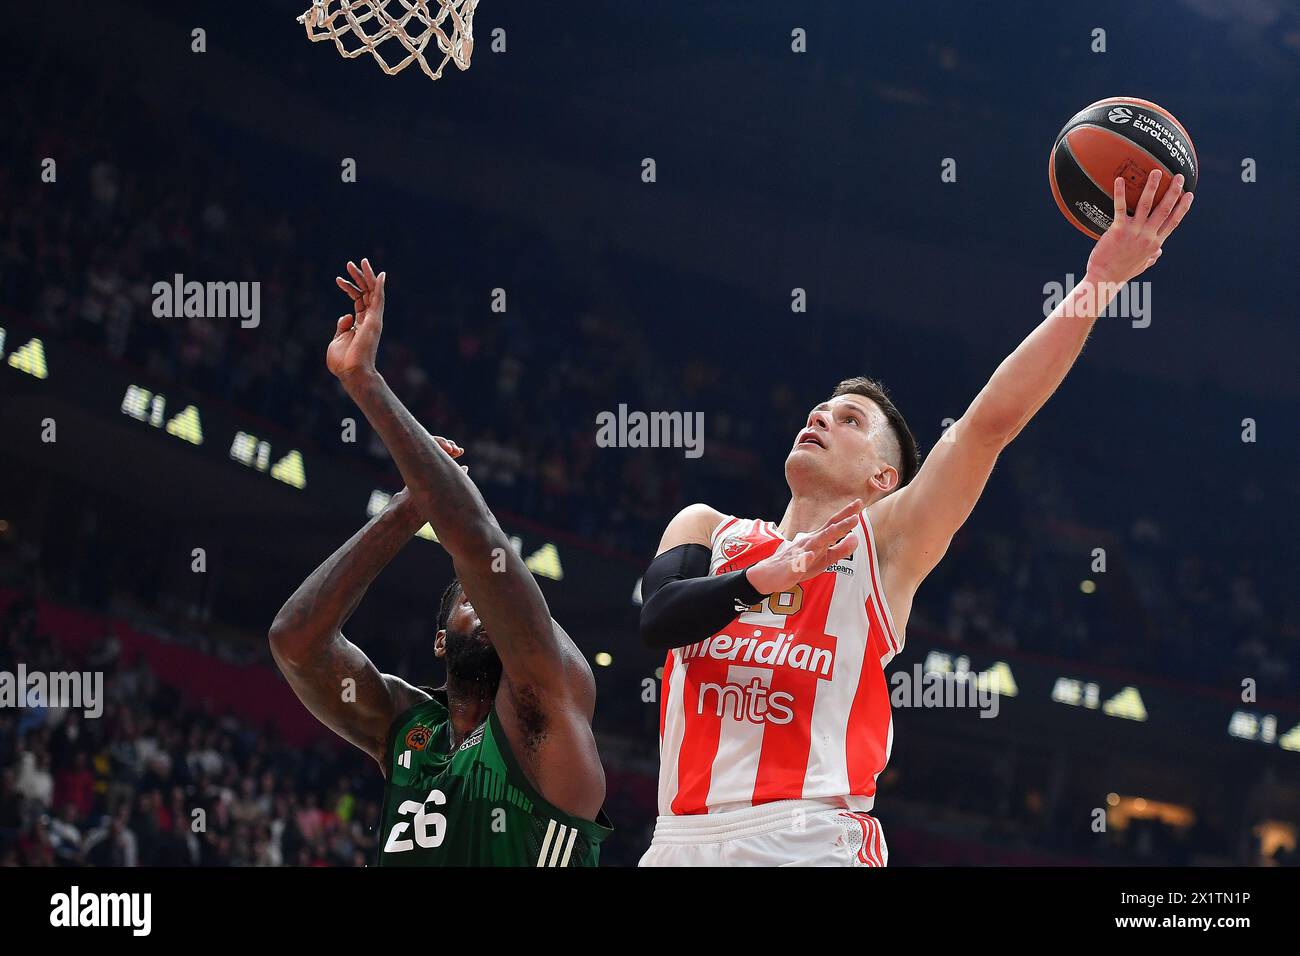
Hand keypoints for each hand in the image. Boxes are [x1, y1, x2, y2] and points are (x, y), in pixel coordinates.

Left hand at [328, 258, 385, 387]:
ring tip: (360, 261)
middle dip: (358, 277)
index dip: (349, 288)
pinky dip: (380, 287)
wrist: (352, 372)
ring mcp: (373, 320)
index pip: (358, 301)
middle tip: (349, 264)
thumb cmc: (343, 362)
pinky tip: (380, 275)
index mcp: (360, 325)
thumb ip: (341, 327)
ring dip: (367, 276)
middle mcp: (369, 320)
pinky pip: (378, 301)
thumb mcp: (337, 340)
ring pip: (373, 293)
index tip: (338, 279)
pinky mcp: (374, 321)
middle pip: (366, 294)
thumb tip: (346, 315)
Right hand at [745, 499, 862, 594]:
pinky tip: (809, 555)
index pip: (834, 525)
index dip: (847, 515)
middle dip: (842, 521)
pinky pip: (797, 563)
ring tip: (838, 528)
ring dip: (826, 535)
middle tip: (857, 510)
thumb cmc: (799, 565)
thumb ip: (840, 549)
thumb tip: (856, 538)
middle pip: (827, 530)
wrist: (769, 575)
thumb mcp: (824, 559)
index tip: (859, 502)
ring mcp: (799, 554)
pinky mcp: (791, 568)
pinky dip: (804, 559)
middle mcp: (809, 543)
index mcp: (818, 541)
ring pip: (814, 544)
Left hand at [1086, 169, 1193, 285]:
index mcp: (1155, 243)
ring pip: (1146, 205)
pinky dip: (1120, 193)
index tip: (1190, 194)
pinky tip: (1120, 180)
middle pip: (1164, 210)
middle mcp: (1148, 236)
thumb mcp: (1142, 265)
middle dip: (1173, 192)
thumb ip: (1152, 255)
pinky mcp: (1118, 230)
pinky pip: (1120, 208)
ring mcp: (1134, 232)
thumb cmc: (1121, 272)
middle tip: (1179, 176)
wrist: (1105, 280)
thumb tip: (1159, 250)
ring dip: (1152, 187)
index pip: (1173, 222)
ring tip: (1156, 172)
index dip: (1182, 207)